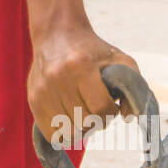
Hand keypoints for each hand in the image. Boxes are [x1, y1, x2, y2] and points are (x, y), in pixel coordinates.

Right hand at [27, 24, 139, 147]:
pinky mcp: (33, 98)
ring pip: (69, 130)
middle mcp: (58, 78)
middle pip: (85, 121)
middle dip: (98, 121)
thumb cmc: (94, 51)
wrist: (57, 34)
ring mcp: (43, 90)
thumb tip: (129, 117)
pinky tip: (71, 120)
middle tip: (98, 109)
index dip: (111, 112)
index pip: (100, 108)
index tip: (111, 105)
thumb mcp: (120, 60)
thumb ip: (134, 87)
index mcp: (81, 67)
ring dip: (82, 128)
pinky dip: (64, 133)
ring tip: (85, 113)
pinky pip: (50, 132)